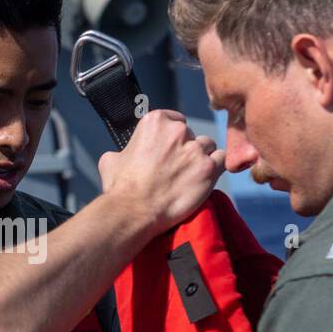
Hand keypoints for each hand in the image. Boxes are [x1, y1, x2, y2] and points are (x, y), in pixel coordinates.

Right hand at [98, 109, 225, 234]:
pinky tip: (204, 178)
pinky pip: (221, 160)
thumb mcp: (111, 159)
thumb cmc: (121, 188)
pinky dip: (215, 168)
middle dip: (185, 148)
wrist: (134, 212)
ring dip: (201, 158)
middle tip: (176, 168)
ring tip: (190, 175)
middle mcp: (178, 131)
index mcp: (155, 122)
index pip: (175, 119)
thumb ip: (126, 149)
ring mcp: (195, 149)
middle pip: (191, 134)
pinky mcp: (209, 168)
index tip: (169, 149)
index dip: (172, 136)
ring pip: (208, 146)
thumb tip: (127, 153)